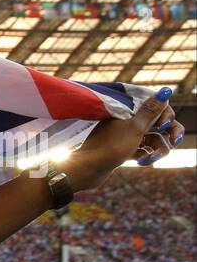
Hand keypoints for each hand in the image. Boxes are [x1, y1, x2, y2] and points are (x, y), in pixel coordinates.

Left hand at [64, 88, 182, 192]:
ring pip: (153, 140)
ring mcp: (127, 136)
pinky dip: (146, 156)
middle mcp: (129, 121)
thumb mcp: (134, 128)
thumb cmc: (110, 147)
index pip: (158, 108)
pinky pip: (143, 151)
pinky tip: (142, 162)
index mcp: (129, 111)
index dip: (166, 116)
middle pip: (159, 125)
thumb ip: (151, 111)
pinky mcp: (124, 150)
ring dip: (157, 150)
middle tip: (174, 142)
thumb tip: (165, 90)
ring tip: (149, 159)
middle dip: (169, 135)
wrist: (86, 170)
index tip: (164, 125)